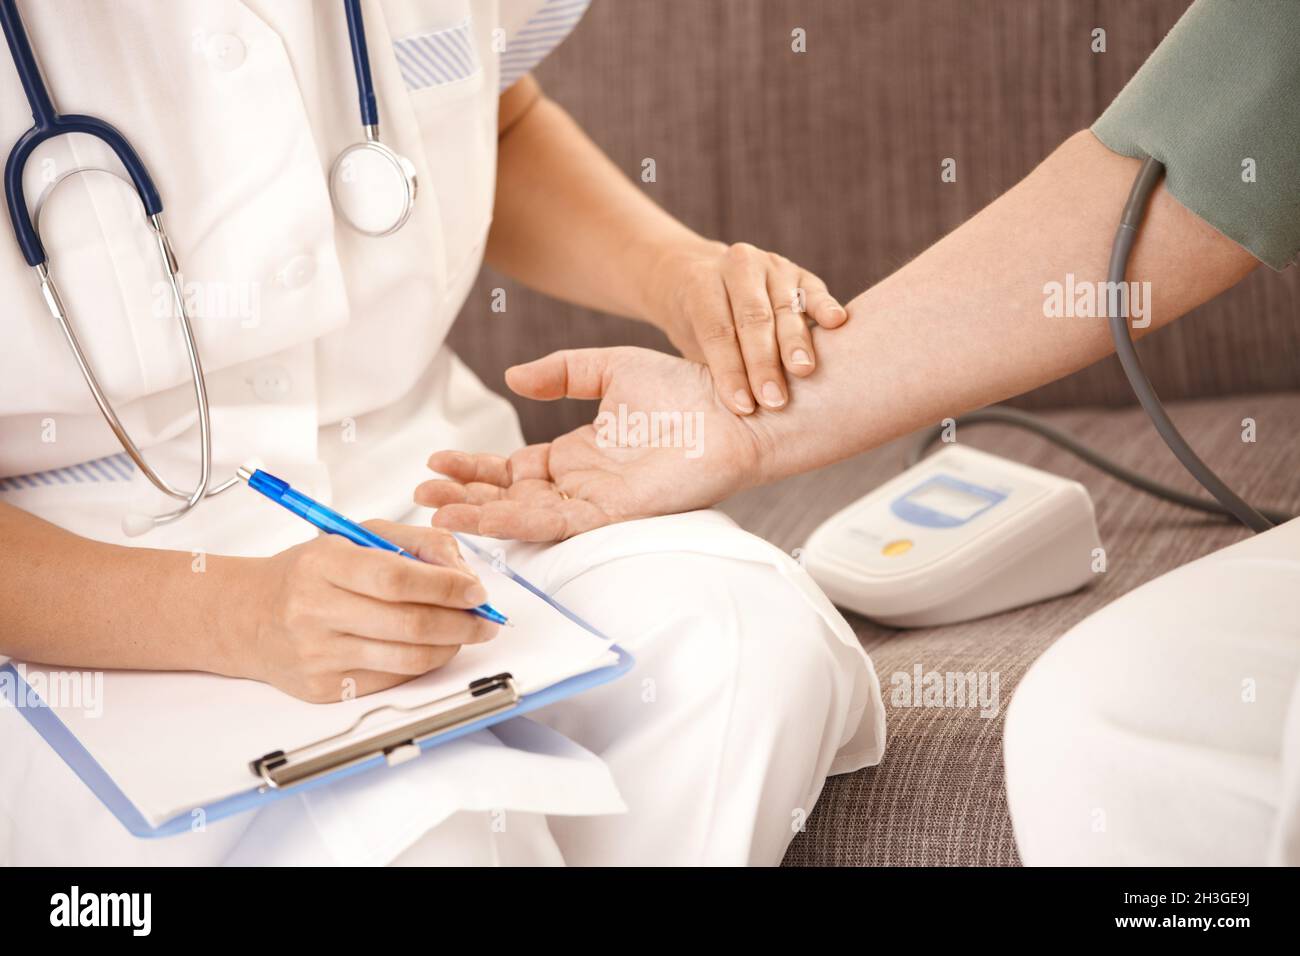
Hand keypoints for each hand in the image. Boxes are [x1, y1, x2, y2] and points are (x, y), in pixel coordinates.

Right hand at [235, 521, 496, 701]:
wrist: (249, 616)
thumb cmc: (309, 573)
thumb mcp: (354, 537)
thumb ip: (414, 543)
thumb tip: (462, 571)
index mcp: (323, 565)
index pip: (396, 579)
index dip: (445, 586)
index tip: (476, 590)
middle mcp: (316, 611)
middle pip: (408, 623)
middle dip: (461, 622)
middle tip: (485, 618)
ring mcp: (318, 655)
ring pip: (406, 658)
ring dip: (450, 647)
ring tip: (466, 633)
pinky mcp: (324, 689)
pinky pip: (391, 680)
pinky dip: (423, 664)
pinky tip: (433, 648)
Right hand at [416, 347, 767, 541]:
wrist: (735, 404)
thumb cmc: (688, 388)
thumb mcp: (611, 368)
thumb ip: (562, 373)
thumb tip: (513, 376)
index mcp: (578, 455)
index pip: (512, 472)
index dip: (473, 470)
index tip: (437, 463)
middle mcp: (582, 484)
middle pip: (508, 500)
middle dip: (463, 499)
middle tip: (421, 495)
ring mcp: (596, 502)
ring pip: (523, 517)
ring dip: (477, 517)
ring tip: (433, 513)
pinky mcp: (614, 513)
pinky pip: (554, 523)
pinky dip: (513, 523)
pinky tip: (478, 519)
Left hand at [643, 240, 846, 414]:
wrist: (706, 278)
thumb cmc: (698, 327)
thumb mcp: (690, 342)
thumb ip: (706, 368)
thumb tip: (720, 420)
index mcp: (701, 284)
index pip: (717, 331)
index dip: (730, 370)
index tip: (743, 407)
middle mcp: (737, 267)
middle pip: (752, 318)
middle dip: (764, 362)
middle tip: (775, 400)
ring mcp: (772, 267)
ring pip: (785, 306)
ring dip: (796, 342)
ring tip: (804, 372)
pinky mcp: (801, 274)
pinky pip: (815, 292)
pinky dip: (825, 307)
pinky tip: (836, 323)